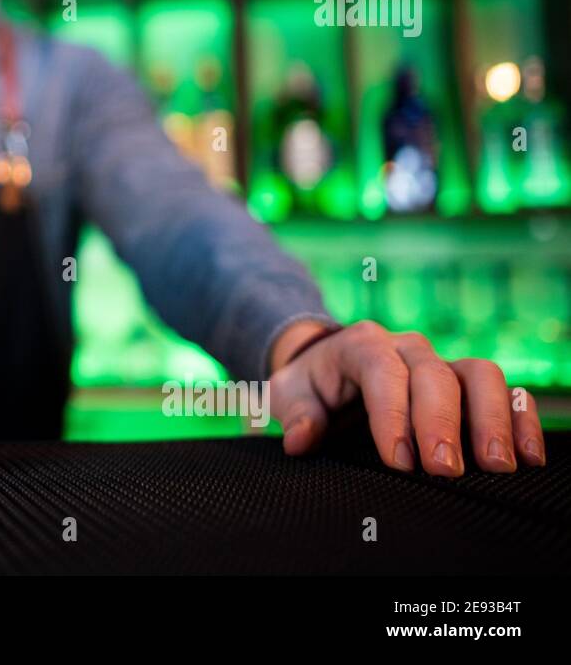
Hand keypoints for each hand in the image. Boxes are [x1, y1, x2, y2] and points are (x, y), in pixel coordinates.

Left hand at [267, 319, 545, 475]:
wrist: (329, 363)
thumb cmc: (311, 384)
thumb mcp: (288, 392)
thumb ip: (294, 413)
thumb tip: (301, 439)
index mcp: (360, 345)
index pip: (381, 371)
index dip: (393, 414)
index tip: (399, 461)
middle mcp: (406, 348)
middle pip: (434, 375)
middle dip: (441, 423)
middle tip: (445, 470)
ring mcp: (442, 362)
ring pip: (479, 375)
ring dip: (491, 420)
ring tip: (496, 466)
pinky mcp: (467, 381)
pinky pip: (503, 389)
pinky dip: (519, 418)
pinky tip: (528, 455)